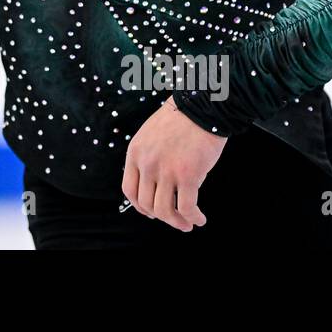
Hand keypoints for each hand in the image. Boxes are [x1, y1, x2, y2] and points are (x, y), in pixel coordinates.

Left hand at [122, 94, 226, 231]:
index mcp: (135, 153)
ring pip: (165, 210)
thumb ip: (149, 157)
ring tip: (187, 224)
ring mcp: (166, 170)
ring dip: (177, 222)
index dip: (140, 206)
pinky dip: (193, 218)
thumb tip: (157, 185)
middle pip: (147, 204)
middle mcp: (147, 163)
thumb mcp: (152, 135)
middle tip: (174, 220)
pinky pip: (186, 207)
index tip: (151, 212)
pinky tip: (199, 219)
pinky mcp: (188, 175)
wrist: (202, 106)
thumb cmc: (181, 119)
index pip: (129, 189)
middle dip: (161, 217)